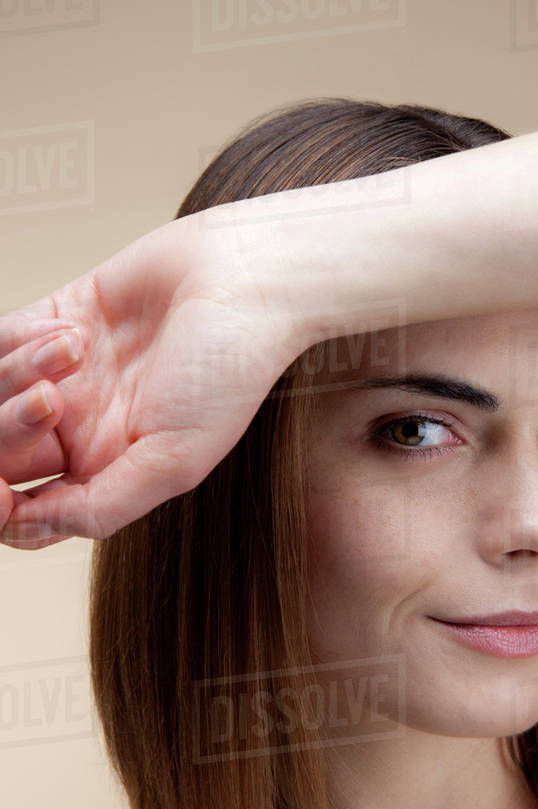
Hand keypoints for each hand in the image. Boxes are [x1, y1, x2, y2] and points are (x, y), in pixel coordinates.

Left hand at [0, 212, 309, 548]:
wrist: (242, 281)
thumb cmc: (226, 371)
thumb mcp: (173, 463)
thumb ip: (99, 508)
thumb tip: (27, 528)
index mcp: (109, 470)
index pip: (26, 509)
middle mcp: (81, 426)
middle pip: (0, 452)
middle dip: (5, 431)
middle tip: (49, 403)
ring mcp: (66, 374)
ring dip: (20, 372)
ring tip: (76, 351)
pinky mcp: (57, 319)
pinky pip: (1, 339)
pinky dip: (22, 338)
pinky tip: (73, 332)